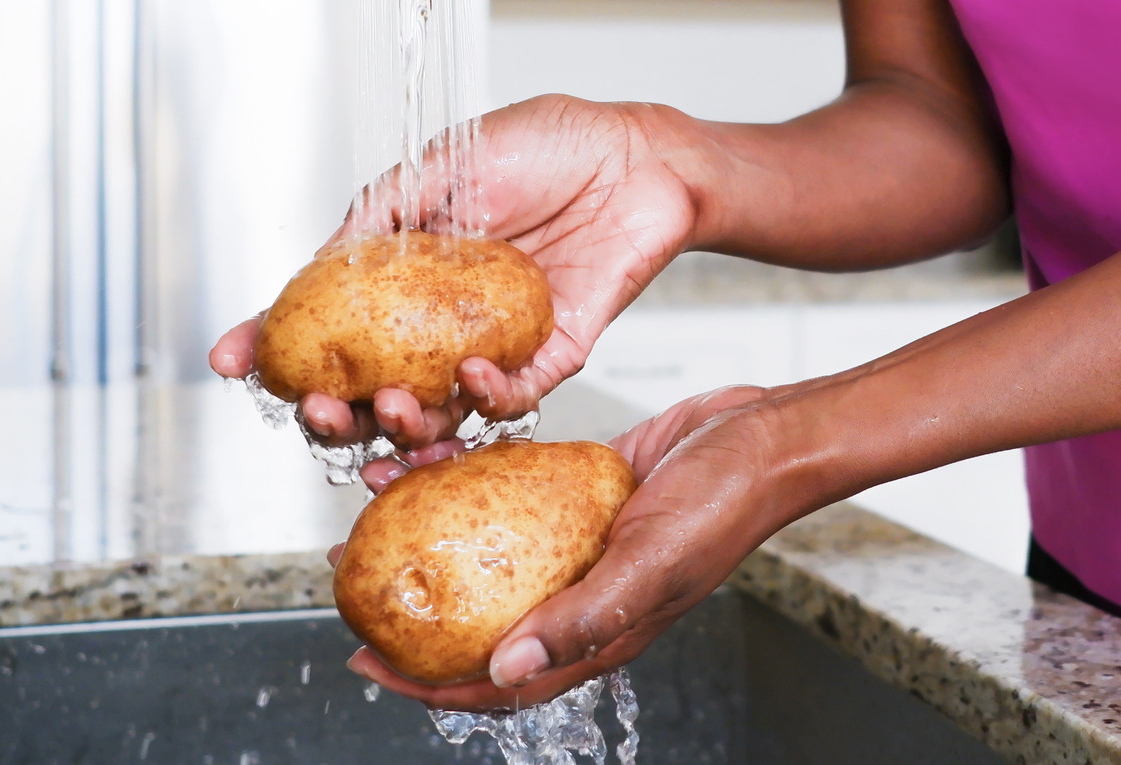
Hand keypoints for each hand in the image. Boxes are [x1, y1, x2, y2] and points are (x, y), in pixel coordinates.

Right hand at [210, 95, 704, 449]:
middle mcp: (442, 320)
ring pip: (437, 412)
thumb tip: (316, 263)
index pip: (328, 321)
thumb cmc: (547, 146)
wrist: (636, 155)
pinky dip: (486, 397)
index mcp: (406, 274)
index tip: (233, 363)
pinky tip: (469, 378)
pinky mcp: (549, 356)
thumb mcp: (442, 165)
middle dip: (336, 414)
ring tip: (390, 410)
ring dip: (405, 424)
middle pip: (374, 388)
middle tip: (319, 411)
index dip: (277, 344)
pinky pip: (511, 397)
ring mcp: (492, 344)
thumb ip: (380, 217)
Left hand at [340, 384, 783, 710]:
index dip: (433, 684)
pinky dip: (469, 480)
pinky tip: (433, 456)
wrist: (764, 436)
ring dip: (434, 533)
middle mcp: (581, 593)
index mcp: (598, 632)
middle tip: (356, 580)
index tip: (368, 664)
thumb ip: (579, 619)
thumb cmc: (724, 505)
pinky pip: (512, 495)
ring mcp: (580, 543)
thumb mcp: (650, 565)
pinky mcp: (582, 493)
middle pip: (482, 618)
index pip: (503, 680)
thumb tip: (501, 669)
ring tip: (377, 506)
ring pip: (490, 552)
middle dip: (417, 610)